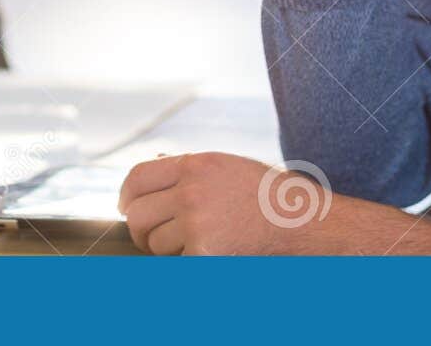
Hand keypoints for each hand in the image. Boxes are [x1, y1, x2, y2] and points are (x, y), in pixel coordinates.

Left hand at [118, 151, 430, 254]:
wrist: (304, 225)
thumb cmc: (265, 197)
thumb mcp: (226, 168)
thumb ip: (185, 172)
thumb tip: (137, 186)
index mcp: (196, 165)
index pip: (137, 179)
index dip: (127, 197)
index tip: (129, 208)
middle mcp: (192, 192)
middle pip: (138, 217)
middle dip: (142, 231)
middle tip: (154, 238)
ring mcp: (198, 226)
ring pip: (156, 246)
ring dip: (169, 251)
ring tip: (201, 242)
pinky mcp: (205, 257)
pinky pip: (177, 265)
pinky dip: (188, 264)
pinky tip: (213, 255)